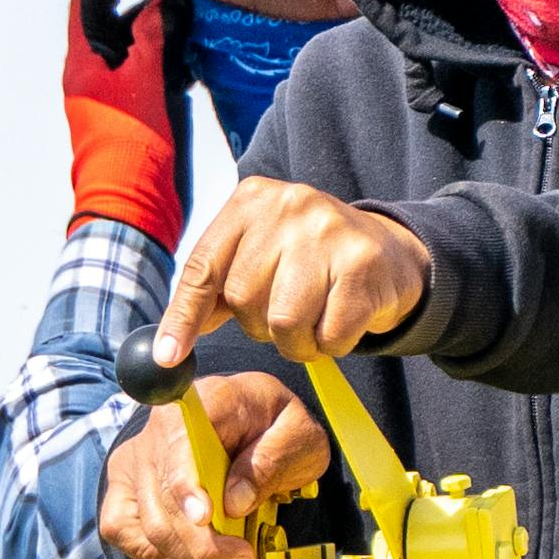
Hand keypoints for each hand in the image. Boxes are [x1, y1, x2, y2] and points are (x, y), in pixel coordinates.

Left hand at [56, 0, 194, 245]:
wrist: (134, 208)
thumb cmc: (129, 149)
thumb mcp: (144, 81)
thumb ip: (152, 36)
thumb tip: (161, 0)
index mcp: (83, 64)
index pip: (87, 3)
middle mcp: (96, 77)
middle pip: (116, 23)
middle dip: (145, 1)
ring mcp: (118, 97)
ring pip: (139, 49)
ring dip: (163, 30)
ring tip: (192, 13)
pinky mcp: (139, 115)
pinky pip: (153, 75)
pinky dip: (172, 60)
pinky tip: (194, 55)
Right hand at [97, 387, 283, 558]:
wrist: (251, 423)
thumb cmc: (274, 427)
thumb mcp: (299, 435)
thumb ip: (274, 459)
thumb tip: (235, 503)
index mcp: (204, 401)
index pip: (179, 444)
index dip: (186, 484)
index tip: (205, 518)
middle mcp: (159, 427)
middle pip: (164, 496)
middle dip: (203, 543)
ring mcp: (136, 459)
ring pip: (150, 525)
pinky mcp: (125, 488)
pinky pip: (127, 535)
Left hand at [164, 175, 433, 367]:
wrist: (388, 253)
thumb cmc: (307, 263)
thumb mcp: (257, 257)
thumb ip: (214, 290)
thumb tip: (170, 347)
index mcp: (250, 201)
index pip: (203, 267)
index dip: (184, 317)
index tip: (170, 357)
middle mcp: (289, 206)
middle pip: (244, 298)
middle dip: (259, 324)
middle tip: (285, 312)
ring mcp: (329, 231)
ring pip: (285, 321)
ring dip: (297, 340)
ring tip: (313, 319)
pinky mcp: (363, 264)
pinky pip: (329, 334)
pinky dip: (332, 343)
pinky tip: (342, 318)